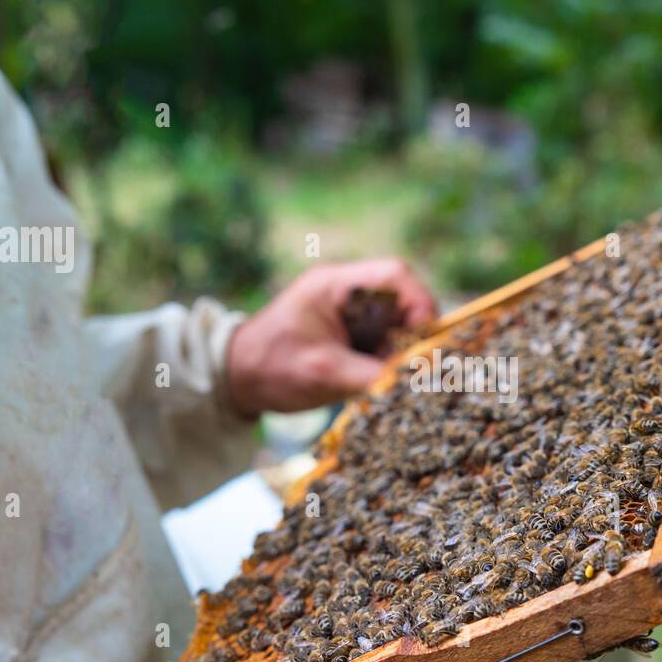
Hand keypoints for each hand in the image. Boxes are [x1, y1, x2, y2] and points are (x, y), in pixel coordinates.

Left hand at [227, 258, 436, 415]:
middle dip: (413, 335)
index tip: (426, 340)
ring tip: (392, 378)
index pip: (396, 276)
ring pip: (397, 326)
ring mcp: (350, 314)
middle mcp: (347, 292)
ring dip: (401, 352)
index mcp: (336, 284)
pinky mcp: (351, 336)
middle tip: (412, 367)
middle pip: (403, 301)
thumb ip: (371, 376)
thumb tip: (415, 385)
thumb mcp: (322, 373)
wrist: (234, 380)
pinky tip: (380, 382)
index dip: (420, 303)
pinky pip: (384, 343)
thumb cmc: (270, 368)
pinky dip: (389, 363)